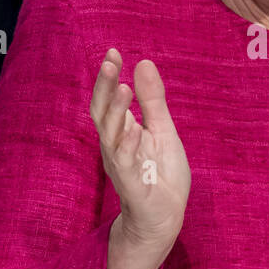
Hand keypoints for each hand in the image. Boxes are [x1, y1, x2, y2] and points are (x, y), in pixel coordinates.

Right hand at [89, 49, 190, 254]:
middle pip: (102, 113)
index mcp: (122, 131)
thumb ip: (152, 100)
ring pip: (111, 136)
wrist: (165, 216)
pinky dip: (128, 146)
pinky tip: (134, 129)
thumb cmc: (160, 174)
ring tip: (123, 88)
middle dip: (104, 88)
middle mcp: (115, 146)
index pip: (109, 100)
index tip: (113, 52)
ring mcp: (121, 165)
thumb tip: (143, 63)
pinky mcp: (132, 185)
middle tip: (109, 62)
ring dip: (116, 112)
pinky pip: (125, 164)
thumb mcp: (162, 130)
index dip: (109, 78)